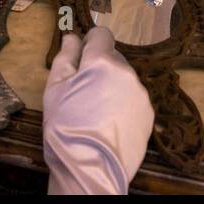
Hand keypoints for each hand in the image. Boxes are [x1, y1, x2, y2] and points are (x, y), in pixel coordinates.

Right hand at [42, 27, 154, 194]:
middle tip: (82, 92)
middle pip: (113, 58)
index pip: (101, 34)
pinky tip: (109, 123)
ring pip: (124, 80)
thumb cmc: (65, 126)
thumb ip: (65, 57)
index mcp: (102, 62)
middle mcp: (127, 72)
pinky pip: (134, 100)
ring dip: (112, 87)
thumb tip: (72, 37)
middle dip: (99, 68)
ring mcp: (141, 94)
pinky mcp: (148, 115)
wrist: (90, 168)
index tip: (81, 57)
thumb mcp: (54, 89)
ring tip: (96, 112)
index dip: (90, 42)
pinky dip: (123, 105)